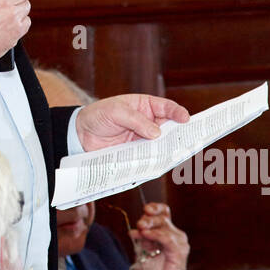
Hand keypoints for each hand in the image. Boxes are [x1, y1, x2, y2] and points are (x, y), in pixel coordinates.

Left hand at [74, 94, 189, 150]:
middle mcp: (147, 122)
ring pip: (161, 144)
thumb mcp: (116, 112)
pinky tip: (160, 163)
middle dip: (179, 133)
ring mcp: (142, 138)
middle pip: (168, 127)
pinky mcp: (135, 153)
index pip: (166, 107)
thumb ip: (136, 121)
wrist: (80, 134)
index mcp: (144, 106)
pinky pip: (149, 156)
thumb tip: (157, 133)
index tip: (186, 119)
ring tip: (177, 153)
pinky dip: (155, 159)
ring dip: (168, 148)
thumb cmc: (98, 115)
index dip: (177, 112)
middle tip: (188, 139)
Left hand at [131, 203, 190, 269]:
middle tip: (140, 223)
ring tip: (141, 229)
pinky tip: (147, 235)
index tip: (145, 209)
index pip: (163, 213)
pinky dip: (157, 234)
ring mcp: (179, 245)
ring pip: (165, 225)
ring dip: (151, 225)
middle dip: (149, 217)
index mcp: (165, 234)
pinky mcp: (180, 254)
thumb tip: (133, 231)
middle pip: (163, 217)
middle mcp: (174, 237)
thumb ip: (139, 243)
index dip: (155, 208)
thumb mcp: (141, 255)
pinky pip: (168, 238)